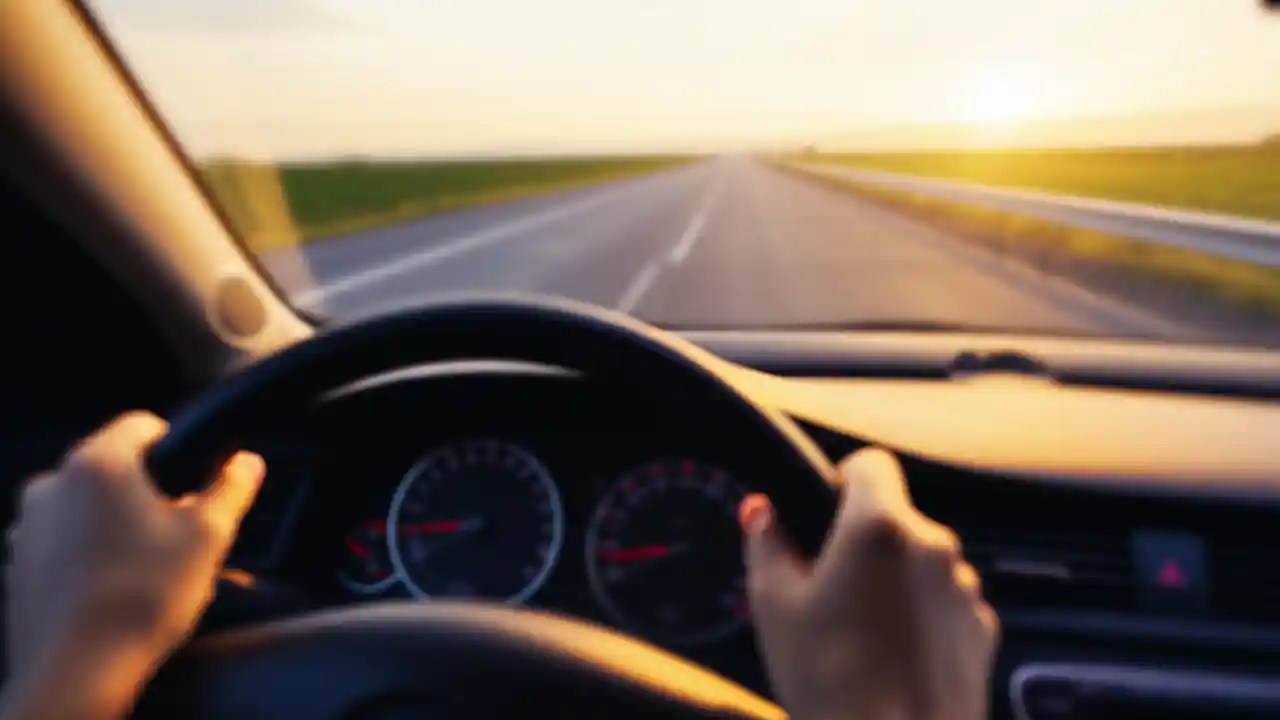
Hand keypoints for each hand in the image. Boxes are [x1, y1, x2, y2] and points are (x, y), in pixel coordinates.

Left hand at [2, 412, 264, 718]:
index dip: (178, 448)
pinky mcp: (17, 562)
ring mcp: (27, 524)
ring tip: (145, 568)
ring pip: (87, 506)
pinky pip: (63, 541)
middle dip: (148, 493)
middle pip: (115, 468)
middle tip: (177, 536)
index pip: (144, 424)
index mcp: (99, 462)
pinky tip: (113, 588)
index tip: (194, 483)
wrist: (78, 670)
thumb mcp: (209, 536)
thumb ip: (232, 488)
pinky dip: (87, 554)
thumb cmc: (143, 598)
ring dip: (115, 524)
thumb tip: (246, 462)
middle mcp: (53, 483)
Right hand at [741, 448, 997, 719]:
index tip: (825, 513)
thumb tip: (760, 510)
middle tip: (830, 588)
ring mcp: (965, 588)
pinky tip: (895, 657)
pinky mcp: (983, 630)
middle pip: (896, 518)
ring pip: (922, 562)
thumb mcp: (774, 605)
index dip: (844, 480)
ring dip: (896, 581)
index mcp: (879, 526)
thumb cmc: (828, 678)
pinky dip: (924, 617)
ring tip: (862, 632)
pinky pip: (946, 603)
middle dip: (865, 542)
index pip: (871, 463)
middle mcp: (933, 545)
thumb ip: (766, 543)